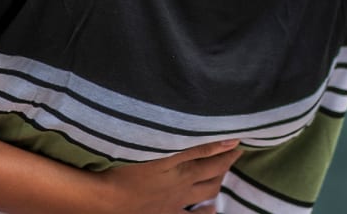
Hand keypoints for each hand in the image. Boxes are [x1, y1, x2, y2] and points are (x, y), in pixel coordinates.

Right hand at [96, 140, 241, 212]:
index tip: (240, 140)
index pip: (215, 160)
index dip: (229, 150)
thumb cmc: (131, 170)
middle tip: (234, 154)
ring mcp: (173, 205)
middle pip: (213, 178)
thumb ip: (199, 146)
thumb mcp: (165, 152)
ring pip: (204, 197)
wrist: (106, 199)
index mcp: (186, 172)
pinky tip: (212, 212)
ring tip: (224, 179)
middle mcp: (184, 190)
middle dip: (226, 165)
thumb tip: (232, 140)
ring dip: (216, 187)